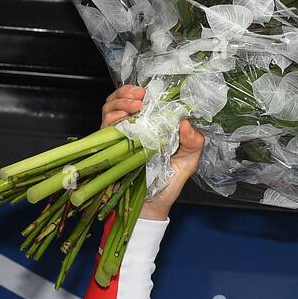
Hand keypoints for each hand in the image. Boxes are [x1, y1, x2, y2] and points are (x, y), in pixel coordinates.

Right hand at [100, 84, 204, 219]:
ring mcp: (120, 137)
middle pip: (121, 99)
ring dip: (120, 102)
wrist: (152, 207)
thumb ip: (193, 142)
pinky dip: (111, 119)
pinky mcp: (110, 148)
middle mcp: (133, 128)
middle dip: (127, 93)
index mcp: (151, 126)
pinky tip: (123, 119)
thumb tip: (186, 123)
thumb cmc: (169, 184)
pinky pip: (104, 127)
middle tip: (139, 96)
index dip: (141, 91)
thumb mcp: (188, 162)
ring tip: (134, 106)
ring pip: (109, 108)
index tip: (149, 92)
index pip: (141, 100)